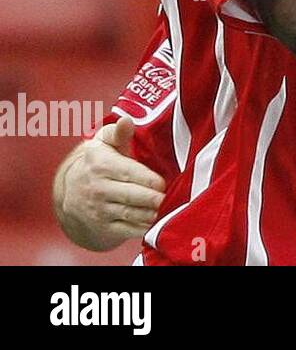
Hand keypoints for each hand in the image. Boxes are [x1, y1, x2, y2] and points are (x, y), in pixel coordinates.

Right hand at [59, 118, 164, 248]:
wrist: (70, 192)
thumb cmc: (98, 162)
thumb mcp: (104, 143)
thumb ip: (118, 132)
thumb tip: (127, 120)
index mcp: (100, 165)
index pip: (131, 174)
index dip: (151, 179)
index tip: (164, 182)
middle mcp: (97, 189)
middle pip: (134, 196)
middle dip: (155, 198)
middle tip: (170, 196)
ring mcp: (99, 210)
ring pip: (133, 214)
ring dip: (153, 213)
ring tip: (168, 208)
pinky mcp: (103, 227)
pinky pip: (128, 230)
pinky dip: (145, 227)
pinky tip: (158, 221)